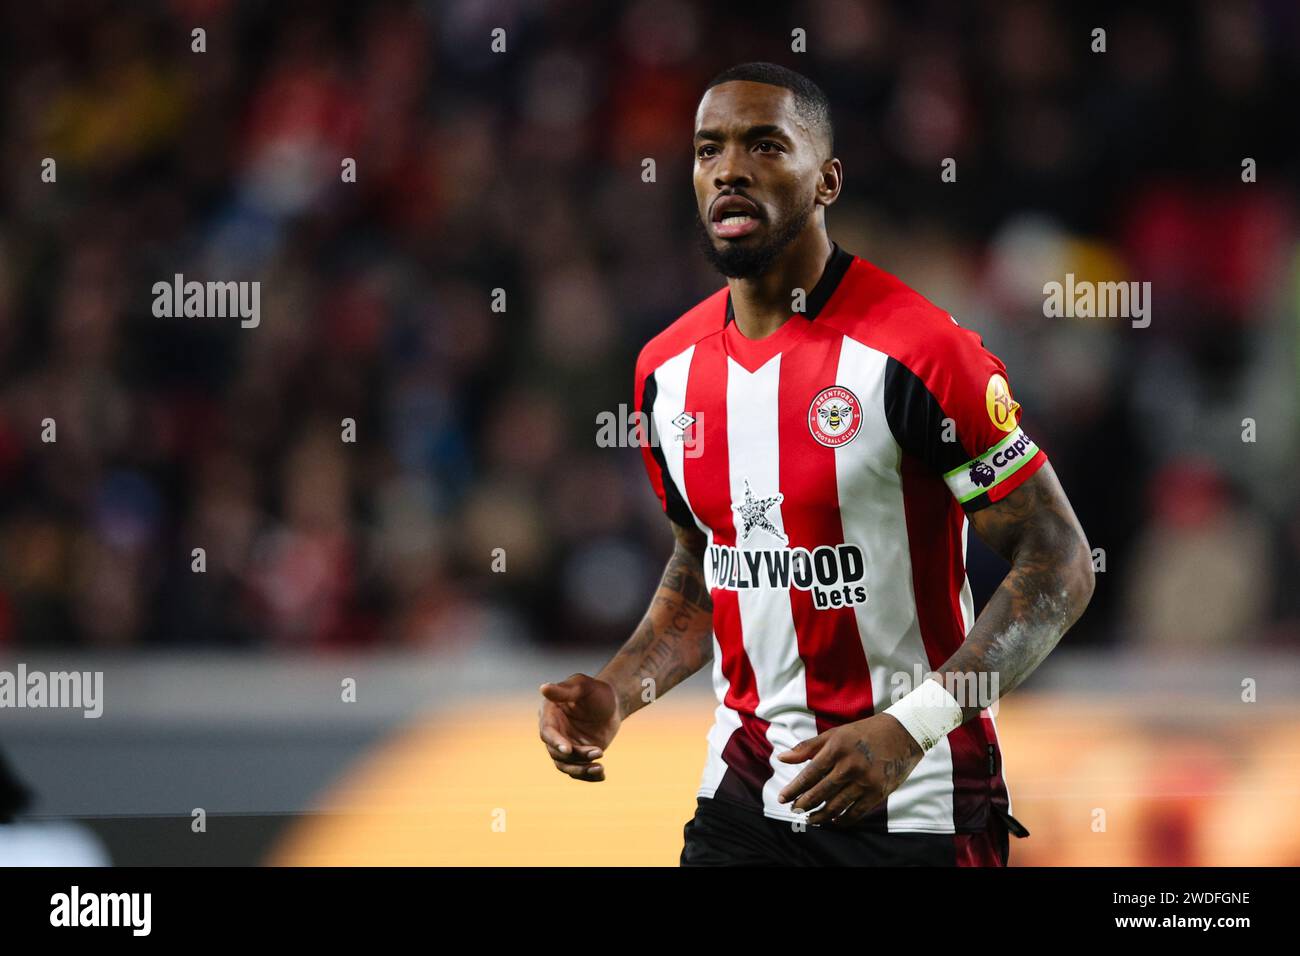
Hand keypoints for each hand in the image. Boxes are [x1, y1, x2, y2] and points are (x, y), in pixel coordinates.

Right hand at [538, 673, 621, 781]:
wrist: (613, 705)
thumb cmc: (596, 691)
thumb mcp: (582, 686)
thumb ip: (564, 690)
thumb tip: (543, 688)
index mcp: (550, 714)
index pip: (547, 732)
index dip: (556, 742)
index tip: (568, 749)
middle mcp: (554, 732)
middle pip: (556, 752)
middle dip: (576, 756)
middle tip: (598, 751)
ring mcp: (565, 746)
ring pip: (566, 765)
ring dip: (581, 769)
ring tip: (600, 768)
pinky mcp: (577, 757)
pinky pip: (578, 771)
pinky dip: (588, 776)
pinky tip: (601, 775)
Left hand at [776, 713, 924, 825]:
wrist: (902, 733)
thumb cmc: (863, 732)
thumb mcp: (835, 734)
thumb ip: (808, 748)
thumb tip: (782, 758)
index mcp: (836, 748)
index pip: (809, 774)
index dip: (794, 788)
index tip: (782, 798)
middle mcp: (850, 765)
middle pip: (821, 792)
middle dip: (804, 804)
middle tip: (794, 810)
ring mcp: (865, 780)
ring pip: (837, 805)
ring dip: (821, 815)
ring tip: (810, 819)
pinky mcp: (878, 792)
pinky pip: (856, 812)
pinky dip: (843, 819)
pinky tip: (833, 820)